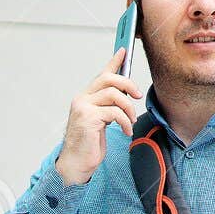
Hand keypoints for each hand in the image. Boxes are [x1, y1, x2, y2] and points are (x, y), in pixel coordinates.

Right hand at [55, 47, 143, 186]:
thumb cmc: (89, 144)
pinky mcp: (88, 118)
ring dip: (128, 108)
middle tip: (137, 95)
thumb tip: (126, 95)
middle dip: (127, 84)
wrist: (77, 162)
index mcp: (86, 97)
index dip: (113, 61)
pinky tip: (125, 132)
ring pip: (114, 95)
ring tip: (130, 122)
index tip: (123, 51)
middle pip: (109, 79)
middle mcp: (82, 99)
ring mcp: (83, 107)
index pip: (101, 74)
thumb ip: (109, 106)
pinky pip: (115, 112)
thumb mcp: (102, 121)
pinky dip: (125, 122)